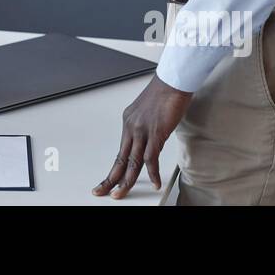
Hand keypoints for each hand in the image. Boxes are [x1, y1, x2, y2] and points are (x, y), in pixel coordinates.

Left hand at [92, 75, 192, 199]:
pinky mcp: (156, 132)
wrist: (172, 81)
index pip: (120, 151)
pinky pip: (151, 157)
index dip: (114, 168)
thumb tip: (149, 142)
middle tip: (102, 192)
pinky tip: (153, 182)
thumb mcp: (148, 113)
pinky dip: (152, 172)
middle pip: (120, 159)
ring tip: (121, 194)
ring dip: (127, 180)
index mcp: (128, 121)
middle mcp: (131, 127)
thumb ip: (145, 128)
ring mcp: (142, 130)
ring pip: (132, 161)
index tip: (108, 180)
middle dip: (111, 178)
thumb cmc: (164, 94)